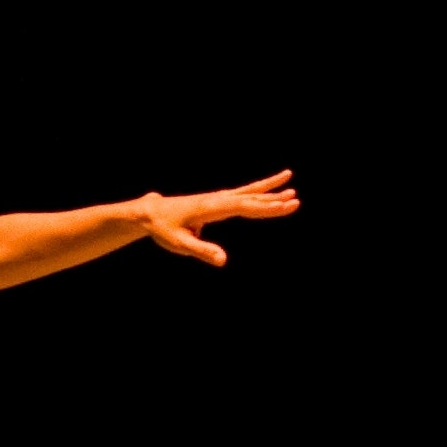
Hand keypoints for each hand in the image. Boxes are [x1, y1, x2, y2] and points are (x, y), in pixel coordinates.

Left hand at [136, 170, 297, 265]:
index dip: (265, 208)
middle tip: (296, 200)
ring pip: (248, 193)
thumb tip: (224, 261)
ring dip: (269, 190)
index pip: (244, 207)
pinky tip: (267, 191)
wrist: (150, 212)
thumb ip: (203, 251)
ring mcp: (217, 199)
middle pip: (250, 199)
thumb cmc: (163, 229)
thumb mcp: (180, 244)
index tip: (284, 206)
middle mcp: (217, 199)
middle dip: (273, 200)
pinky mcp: (216, 202)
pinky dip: (256, 191)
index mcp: (211, 208)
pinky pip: (240, 195)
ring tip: (291, 185)